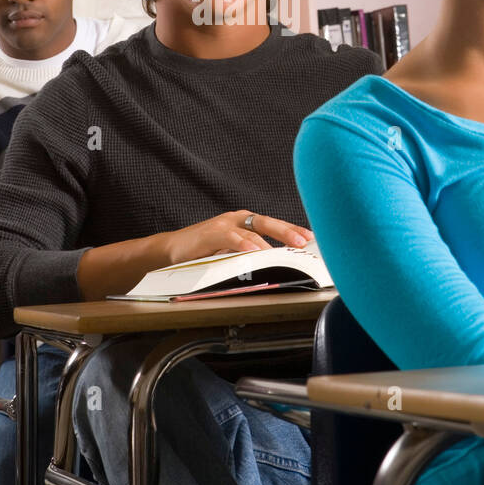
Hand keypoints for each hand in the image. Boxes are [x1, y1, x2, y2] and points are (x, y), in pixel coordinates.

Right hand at [161, 210, 313, 265]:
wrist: (171, 250)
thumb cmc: (204, 252)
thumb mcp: (233, 252)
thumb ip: (251, 254)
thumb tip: (276, 264)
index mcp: (245, 223)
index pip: (274, 225)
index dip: (292, 230)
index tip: (311, 238)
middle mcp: (238, 220)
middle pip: (268, 222)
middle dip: (288, 231)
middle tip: (305, 241)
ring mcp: (224, 224)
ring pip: (252, 230)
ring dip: (269, 243)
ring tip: (283, 252)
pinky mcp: (211, 232)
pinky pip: (231, 237)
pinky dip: (243, 244)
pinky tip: (254, 252)